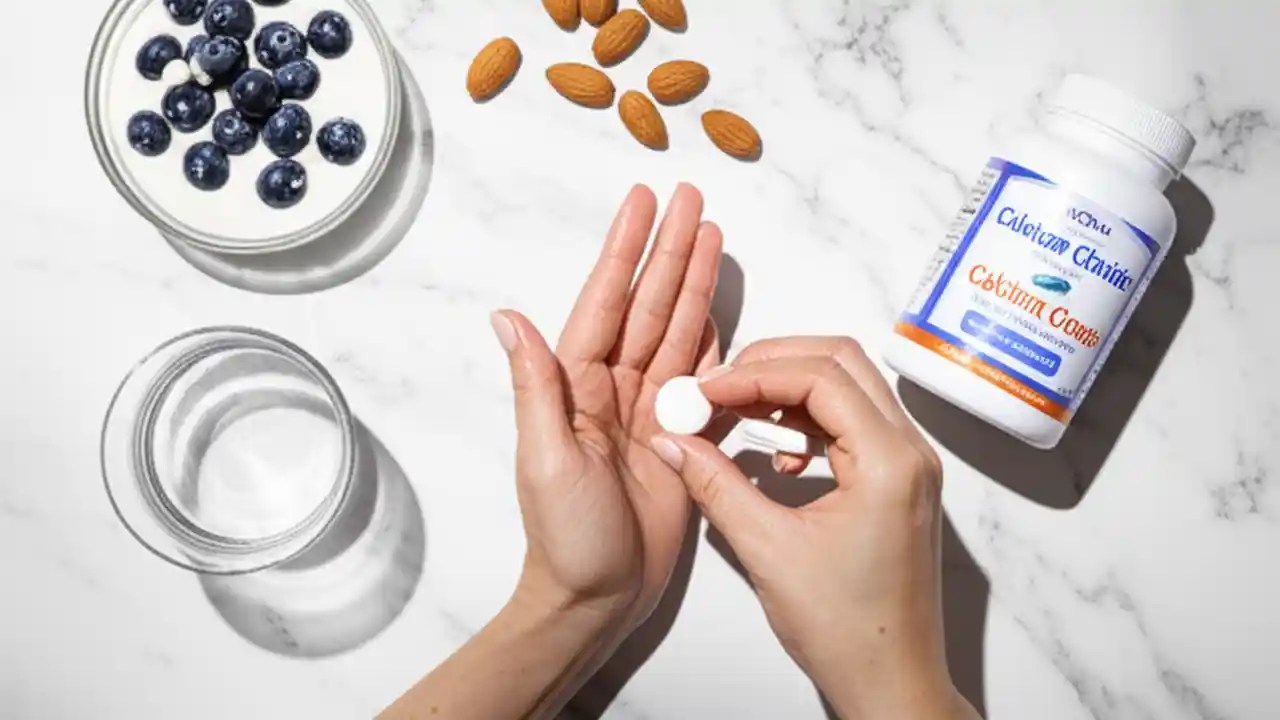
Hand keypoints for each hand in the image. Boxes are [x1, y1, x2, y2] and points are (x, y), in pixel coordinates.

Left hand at [382, 184, 721, 719]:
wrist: (598, 599)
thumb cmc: (566, 539)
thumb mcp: (545, 459)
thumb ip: (536, 386)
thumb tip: (508, 318)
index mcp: (576, 387)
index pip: (605, 302)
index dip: (625, 251)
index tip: (641, 202)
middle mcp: (613, 389)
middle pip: (647, 305)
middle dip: (669, 250)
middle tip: (692, 198)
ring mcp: (649, 411)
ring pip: (676, 331)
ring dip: (693, 282)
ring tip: (711, 234)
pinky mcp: (679, 436)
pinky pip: (699, 375)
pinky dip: (712, 336)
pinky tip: (719, 302)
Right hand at [650, 337, 979, 719]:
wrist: (892, 683)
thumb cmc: (849, 630)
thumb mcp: (768, 550)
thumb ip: (717, 485)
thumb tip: (674, 441)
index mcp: (890, 462)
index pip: (821, 377)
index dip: (755, 375)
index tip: (707, 390)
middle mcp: (910, 453)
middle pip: (841, 364)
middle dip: (774, 365)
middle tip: (720, 387)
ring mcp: (907, 466)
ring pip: (847, 389)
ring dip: (788, 391)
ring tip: (735, 414)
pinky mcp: (895, 483)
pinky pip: (851, 424)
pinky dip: (807, 422)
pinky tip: (774, 457)